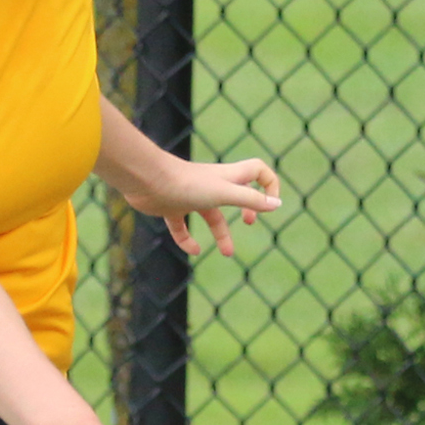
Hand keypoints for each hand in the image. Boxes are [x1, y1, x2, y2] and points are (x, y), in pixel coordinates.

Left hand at [120, 157, 280, 257]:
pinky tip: (193, 251)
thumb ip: (250, 199)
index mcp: (228, 177)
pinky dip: (187, 240)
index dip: (269, 184)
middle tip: (249, 223)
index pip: (257, 171)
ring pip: (211, 215)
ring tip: (227, 253)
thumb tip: (277, 205)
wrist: (147, 180)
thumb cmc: (187, 183)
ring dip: (221, 234)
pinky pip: (182, 226)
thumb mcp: (225, 193)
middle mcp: (211, 185)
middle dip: (247, 209)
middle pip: (236, 195)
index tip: (269, 204)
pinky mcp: (172, 207)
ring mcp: (191, 196)